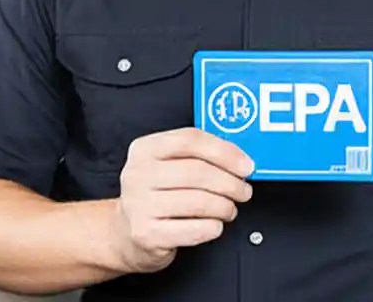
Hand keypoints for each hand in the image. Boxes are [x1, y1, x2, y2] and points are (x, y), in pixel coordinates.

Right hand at [109, 127, 253, 274]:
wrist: (126, 231)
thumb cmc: (156, 194)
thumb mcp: (167, 165)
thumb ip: (197, 156)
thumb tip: (240, 160)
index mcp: (144, 149)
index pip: (190, 140)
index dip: (225, 152)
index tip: (246, 165)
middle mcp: (137, 174)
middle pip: (198, 172)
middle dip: (231, 183)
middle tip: (244, 191)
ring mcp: (140, 205)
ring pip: (200, 202)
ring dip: (225, 207)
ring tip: (229, 209)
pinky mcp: (147, 234)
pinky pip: (195, 229)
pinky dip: (214, 227)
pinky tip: (214, 224)